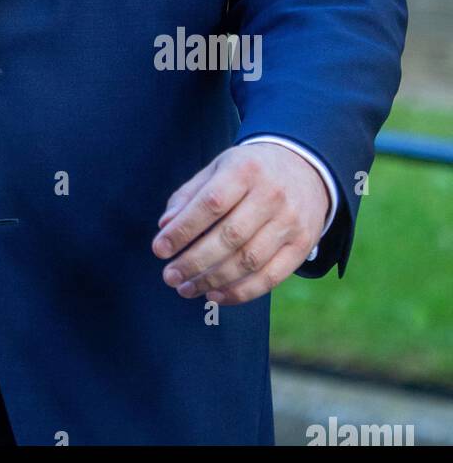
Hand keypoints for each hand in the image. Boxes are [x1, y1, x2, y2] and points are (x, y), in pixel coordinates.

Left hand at [152, 143, 330, 305]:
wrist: (303, 167)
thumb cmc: (247, 171)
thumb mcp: (218, 168)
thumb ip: (189, 195)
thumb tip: (165, 226)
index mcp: (245, 169)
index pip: (210, 203)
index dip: (183, 230)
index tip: (159, 250)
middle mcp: (271, 194)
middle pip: (229, 237)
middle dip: (194, 261)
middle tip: (169, 277)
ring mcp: (290, 221)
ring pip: (249, 260)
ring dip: (213, 281)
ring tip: (186, 289)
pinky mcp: (302, 244)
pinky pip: (271, 277)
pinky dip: (241, 292)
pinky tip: (216, 295)